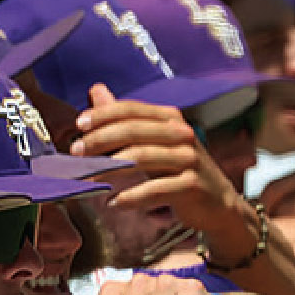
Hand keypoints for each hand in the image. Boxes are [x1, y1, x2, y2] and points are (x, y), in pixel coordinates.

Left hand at [71, 85, 242, 237]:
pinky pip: (155, 189)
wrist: (218, 203)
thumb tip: (96, 91)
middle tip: (76, 153)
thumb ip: (125, 119)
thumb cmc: (180, 171)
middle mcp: (181, 133)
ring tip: (89, 180)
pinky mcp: (192, 185)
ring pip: (142, 158)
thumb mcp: (154, 142)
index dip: (103, 115)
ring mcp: (189, 159)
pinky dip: (132, 197)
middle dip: (100, 140)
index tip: (78, 125)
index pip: (131, 109)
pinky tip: (115, 203)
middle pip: (133, 130)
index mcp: (169, 118)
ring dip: (110, 169)